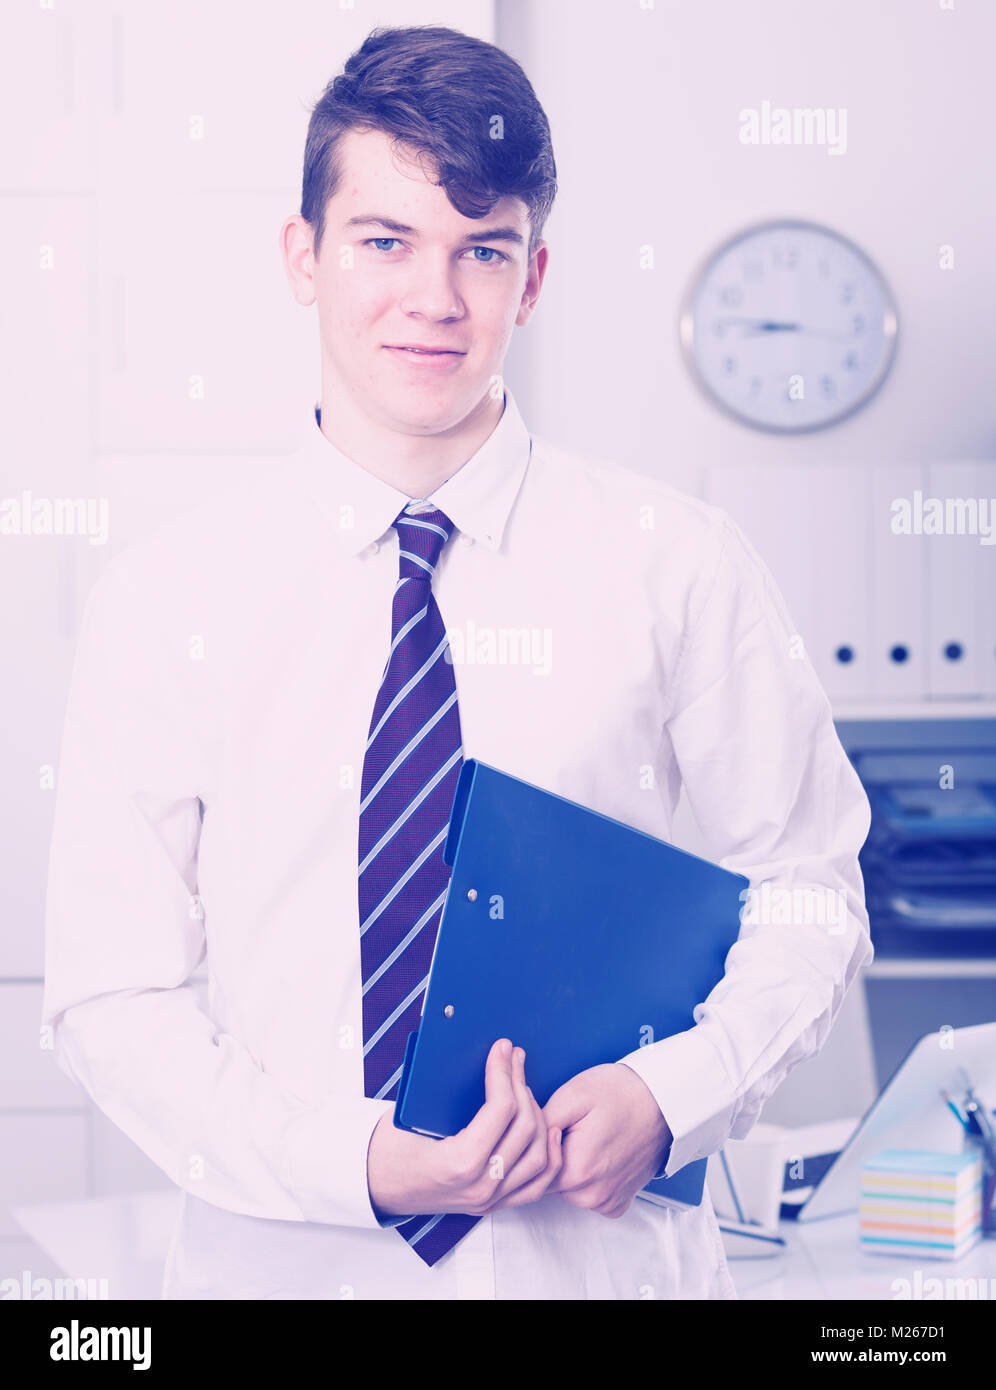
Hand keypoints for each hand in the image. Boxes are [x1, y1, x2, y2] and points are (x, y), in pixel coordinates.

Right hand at [367, 1038, 562, 1217]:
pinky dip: (550, 1155)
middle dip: (521, 1084)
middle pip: (525, 1128)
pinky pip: (538, 1183)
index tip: (502, 1048)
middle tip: (514, 1058)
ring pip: (539, 1155)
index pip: (501, 1110)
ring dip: (537, 1115)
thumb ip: (451, 1090)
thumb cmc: (389, 1147)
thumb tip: (485, 1053)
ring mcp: (490, 1200)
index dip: (504, 1071)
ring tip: (524, 1087)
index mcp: (458, 1163)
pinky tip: (549, 1129)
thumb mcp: (412, 1115)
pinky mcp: (495, 1204)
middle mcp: (480, 1187)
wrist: (376, 1185)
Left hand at [538, 1062, 671, 1218]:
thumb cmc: (621, 1093)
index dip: (532, 1143)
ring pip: (567, 1189)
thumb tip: (518, 1138)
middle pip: (548, 1181)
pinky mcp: (618, 1203)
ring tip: (584, 1135)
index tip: (545, 1121)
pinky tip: (597, 1151)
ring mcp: (607, 1202)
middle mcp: (592, 1196)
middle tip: (567, 1125)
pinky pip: (589, 1194)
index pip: (532, 1169)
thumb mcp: (573, 1095)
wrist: (666, 1101)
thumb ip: (539, 1122)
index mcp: (577, 1172)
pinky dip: (587, 1177)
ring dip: (568, 1165)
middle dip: (550, 1154)